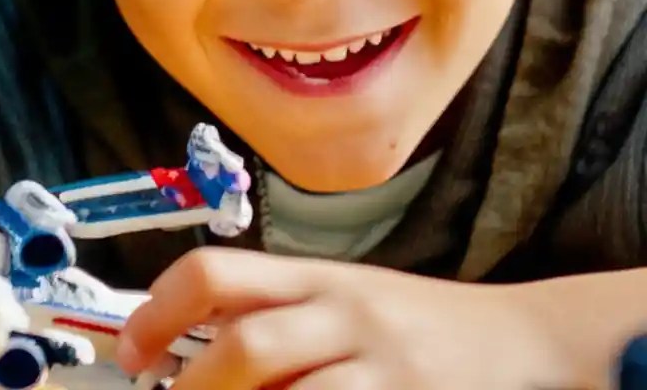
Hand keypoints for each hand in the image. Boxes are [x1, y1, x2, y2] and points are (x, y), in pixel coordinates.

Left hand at [117, 248, 579, 389]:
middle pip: (249, 342)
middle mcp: (344, 311)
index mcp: (314, 277)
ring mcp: (383, 364)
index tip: (131, 352)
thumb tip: (184, 360)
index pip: (217, 273)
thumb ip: (273, 319)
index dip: (158, 312)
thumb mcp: (339, 300)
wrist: (519, 339)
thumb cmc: (411, 325)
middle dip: (197, 387)